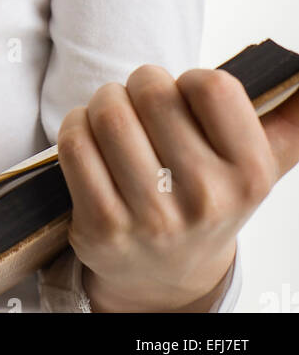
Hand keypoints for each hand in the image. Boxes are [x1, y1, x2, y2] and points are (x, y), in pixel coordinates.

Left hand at [56, 64, 298, 311]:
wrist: (169, 275)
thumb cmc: (209, 195)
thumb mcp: (259, 162)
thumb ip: (288, 116)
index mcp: (250, 174)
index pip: (211, 85)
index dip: (188, 80)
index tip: (185, 100)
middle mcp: (206, 199)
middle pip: (150, 90)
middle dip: (138, 85)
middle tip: (141, 104)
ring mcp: (153, 218)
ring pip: (108, 113)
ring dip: (103, 103)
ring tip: (115, 120)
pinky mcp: (103, 227)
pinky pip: (76, 145)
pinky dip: (76, 129)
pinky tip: (92, 143)